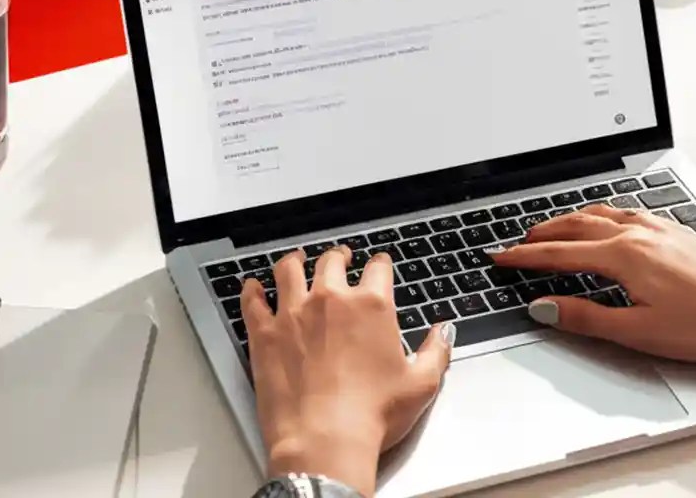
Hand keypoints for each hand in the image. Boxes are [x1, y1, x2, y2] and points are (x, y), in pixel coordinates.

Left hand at [242, 246, 453, 496]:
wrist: (324, 439)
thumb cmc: (373, 414)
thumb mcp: (421, 384)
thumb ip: (436, 351)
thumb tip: (444, 331)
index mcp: (372, 306)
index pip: (378, 269)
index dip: (381, 263)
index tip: (380, 264)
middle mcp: (331, 300)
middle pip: (332, 262)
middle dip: (339, 256)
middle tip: (341, 257)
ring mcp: (292, 313)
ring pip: (289, 270)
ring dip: (295, 261)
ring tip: (296, 258)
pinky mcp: (263, 334)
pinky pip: (252, 300)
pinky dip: (251, 289)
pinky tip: (251, 285)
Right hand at [494, 204, 695, 361]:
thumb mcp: (636, 332)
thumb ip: (585, 317)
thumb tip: (545, 307)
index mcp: (624, 256)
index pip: (559, 254)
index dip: (525, 257)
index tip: (502, 257)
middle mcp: (639, 234)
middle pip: (576, 225)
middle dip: (542, 232)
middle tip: (519, 241)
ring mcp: (659, 228)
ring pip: (602, 213)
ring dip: (571, 219)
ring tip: (554, 228)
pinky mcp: (676, 231)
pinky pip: (627, 212)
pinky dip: (602, 215)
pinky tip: (606, 223)